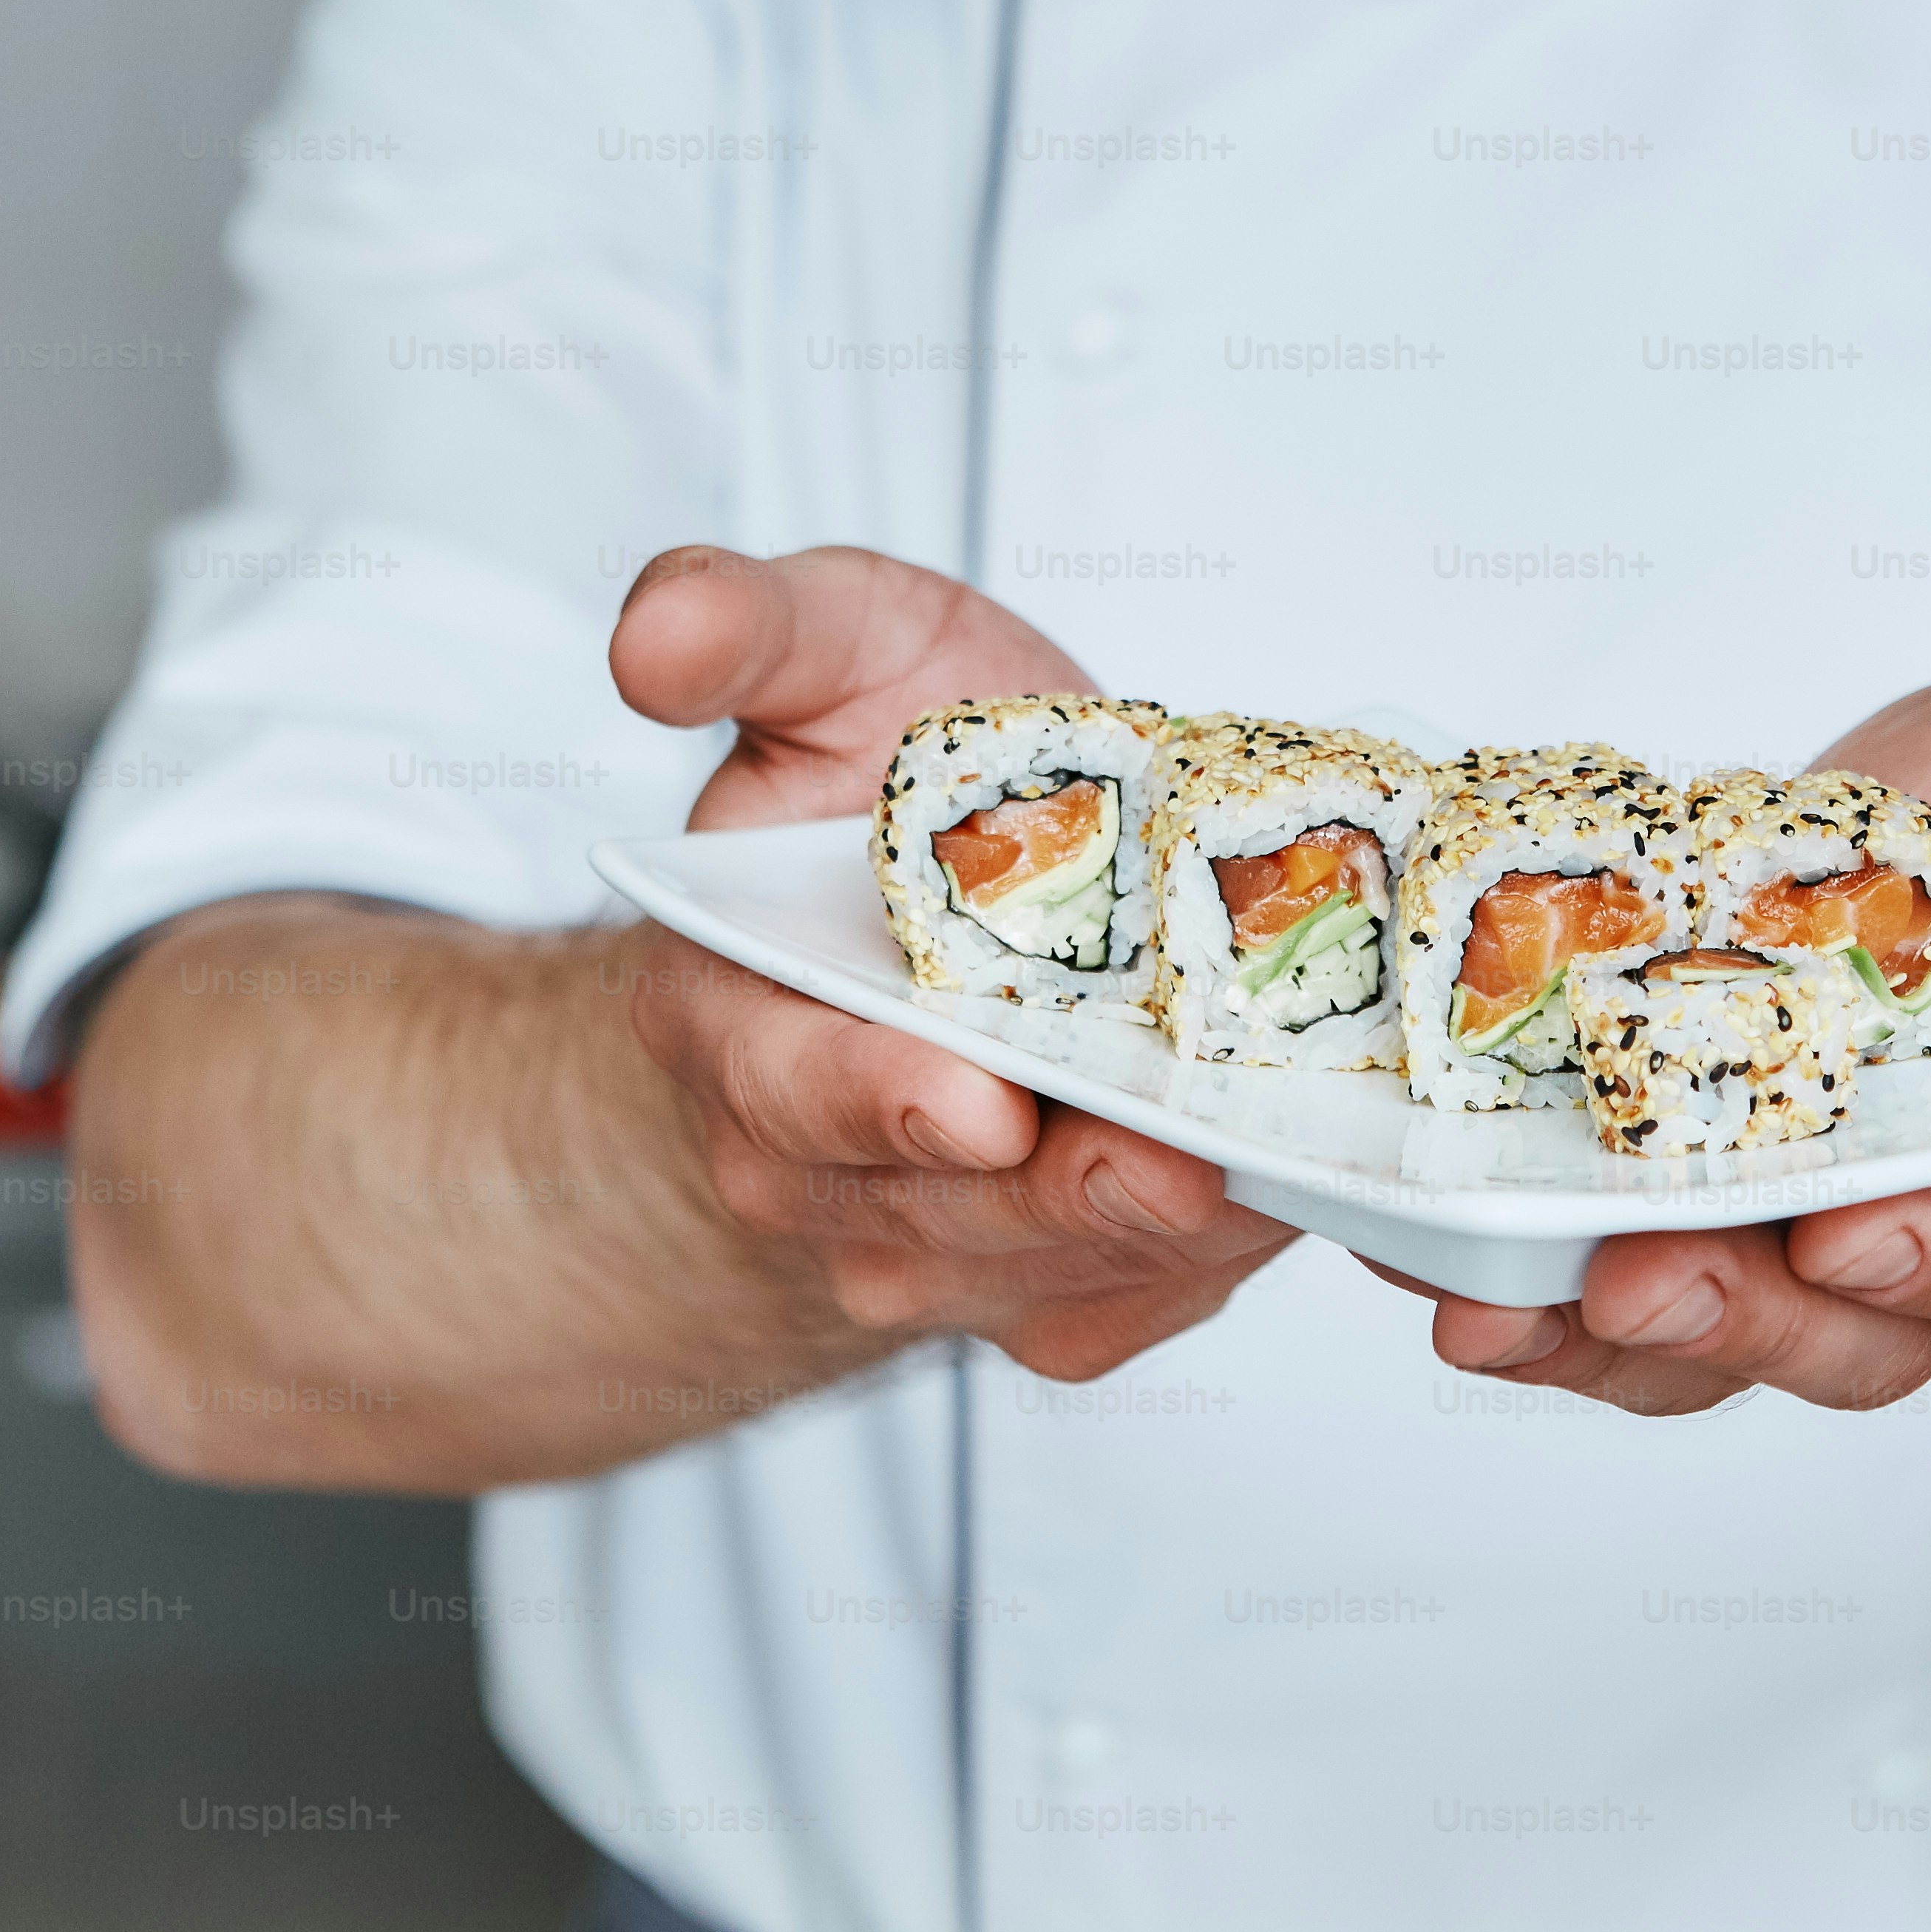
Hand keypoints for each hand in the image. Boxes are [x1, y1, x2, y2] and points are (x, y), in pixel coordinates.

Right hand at [608, 546, 1296, 1379]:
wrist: (980, 875)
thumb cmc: (893, 774)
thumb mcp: (829, 652)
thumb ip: (744, 626)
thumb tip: (652, 637)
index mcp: (733, 1019)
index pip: (792, 1088)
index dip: (879, 1099)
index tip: (975, 1097)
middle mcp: (816, 1162)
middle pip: (948, 1209)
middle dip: (1069, 1188)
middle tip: (1184, 1151)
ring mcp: (934, 1243)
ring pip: (1055, 1272)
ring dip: (1170, 1229)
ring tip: (1273, 1161)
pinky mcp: (1048, 1287)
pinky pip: (1132, 1305)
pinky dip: (1212, 1261)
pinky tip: (1278, 1187)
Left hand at [1411, 679, 1930, 1415]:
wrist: (1908, 813)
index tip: (1860, 1232)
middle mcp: (1908, 1226)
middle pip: (1842, 1339)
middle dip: (1736, 1325)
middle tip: (1636, 1281)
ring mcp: (1765, 1221)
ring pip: (1690, 1336)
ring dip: (1586, 1335)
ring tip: (1492, 1303)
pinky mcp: (1645, 1184)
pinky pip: (1569, 1263)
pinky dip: (1491, 1266)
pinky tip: (1410, 1242)